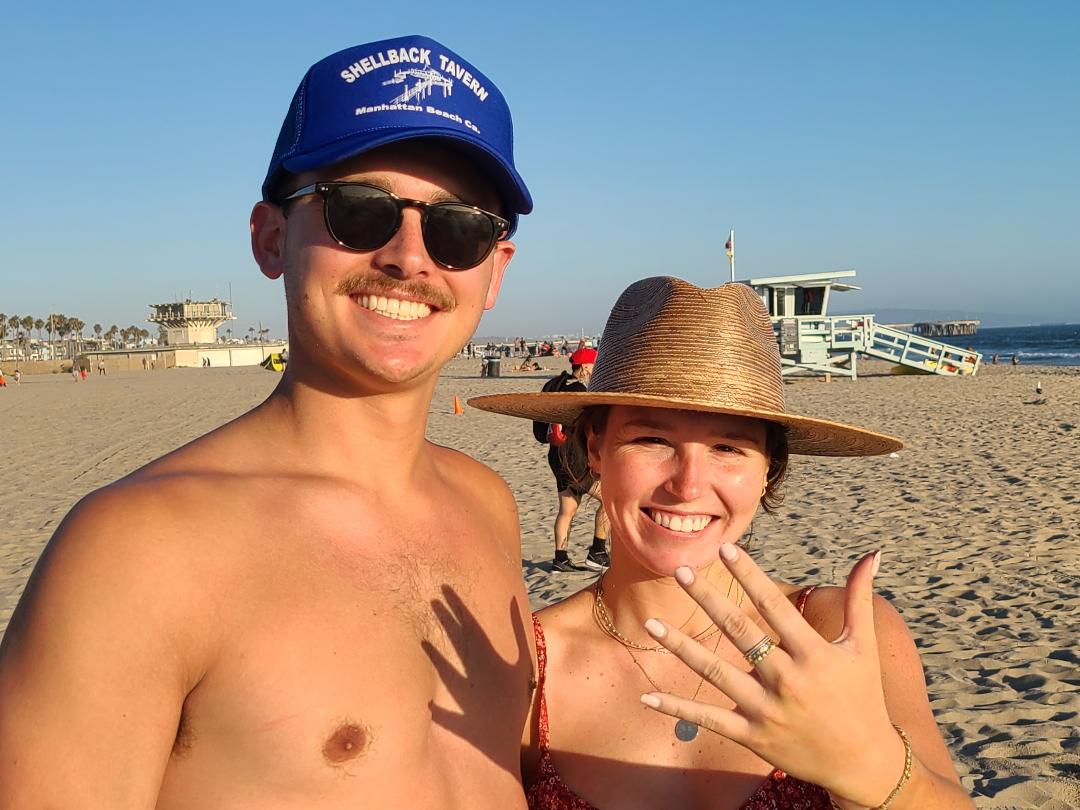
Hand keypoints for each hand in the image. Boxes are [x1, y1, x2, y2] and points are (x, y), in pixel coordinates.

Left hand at [639, 544, 904, 806]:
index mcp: (813, 653)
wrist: (863, 762)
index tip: (725, 549)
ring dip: (680, 647)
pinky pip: (708, 719)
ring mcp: (767, 709)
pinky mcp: (753, 735)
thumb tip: (871, 554)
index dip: (748, 575)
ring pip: (715, 672)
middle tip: (681, 570)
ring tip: (651, 622)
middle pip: (739, 631)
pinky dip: (677, 708)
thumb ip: (859, 598)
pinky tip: (646, 695)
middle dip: (707, 599)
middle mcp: (787, 678)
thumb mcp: (862, 646)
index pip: (773, 605)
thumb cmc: (863, 697)